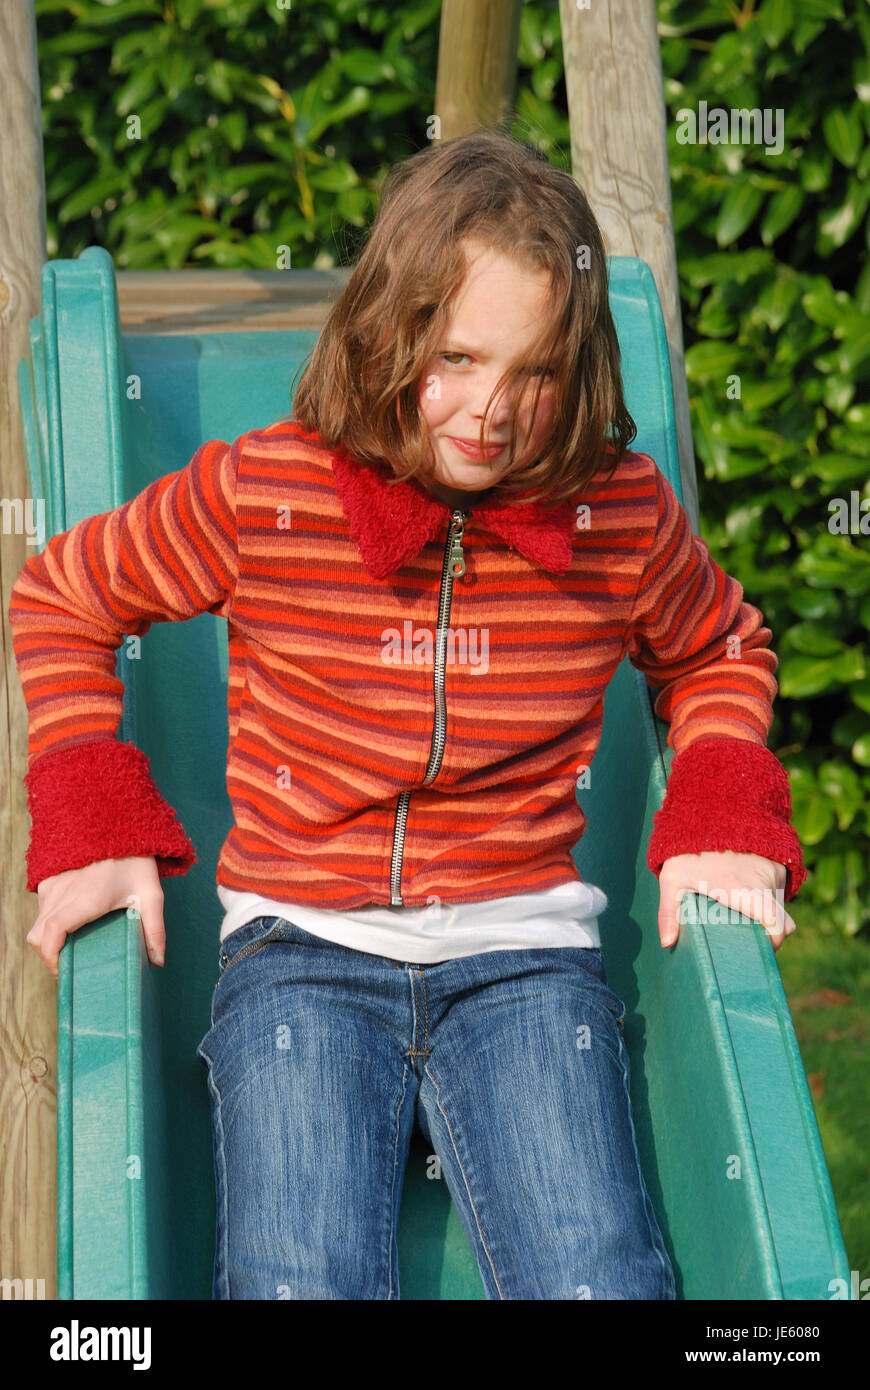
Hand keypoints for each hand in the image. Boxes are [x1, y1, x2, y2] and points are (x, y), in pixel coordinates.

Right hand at [27, 856, 164, 979]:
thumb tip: (158, 962)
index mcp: (87, 898)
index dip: (51, 957)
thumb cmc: (135, 860)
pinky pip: (40, 908)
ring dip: (48, 939)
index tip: (64, 971)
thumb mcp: (151, 895)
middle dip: (49, 955)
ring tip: (72, 946)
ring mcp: (53, 884)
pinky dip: (47, 922)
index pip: (52, 932)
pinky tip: (70, 924)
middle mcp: (63, 892)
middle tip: (72, 964)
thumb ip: (155, 929)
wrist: (117, 823)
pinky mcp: (49, 879)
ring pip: (36, 923)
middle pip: (37, 935)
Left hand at [658, 851, 795, 951]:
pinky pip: (781, 890)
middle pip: (783, 921)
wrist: (710, 811)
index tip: (759, 949)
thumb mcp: (672, 879)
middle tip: (746, 938)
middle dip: (770, 934)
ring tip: (741, 913)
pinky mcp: (778, 863)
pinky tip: (747, 896)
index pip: (775, 923)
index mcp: (741, 888)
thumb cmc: (687, 850)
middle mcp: (763, 880)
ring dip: (768, 915)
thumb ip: (669, 912)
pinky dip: (769, 899)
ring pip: (782, 906)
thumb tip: (667, 943)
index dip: (773, 941)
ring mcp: (774, 870)